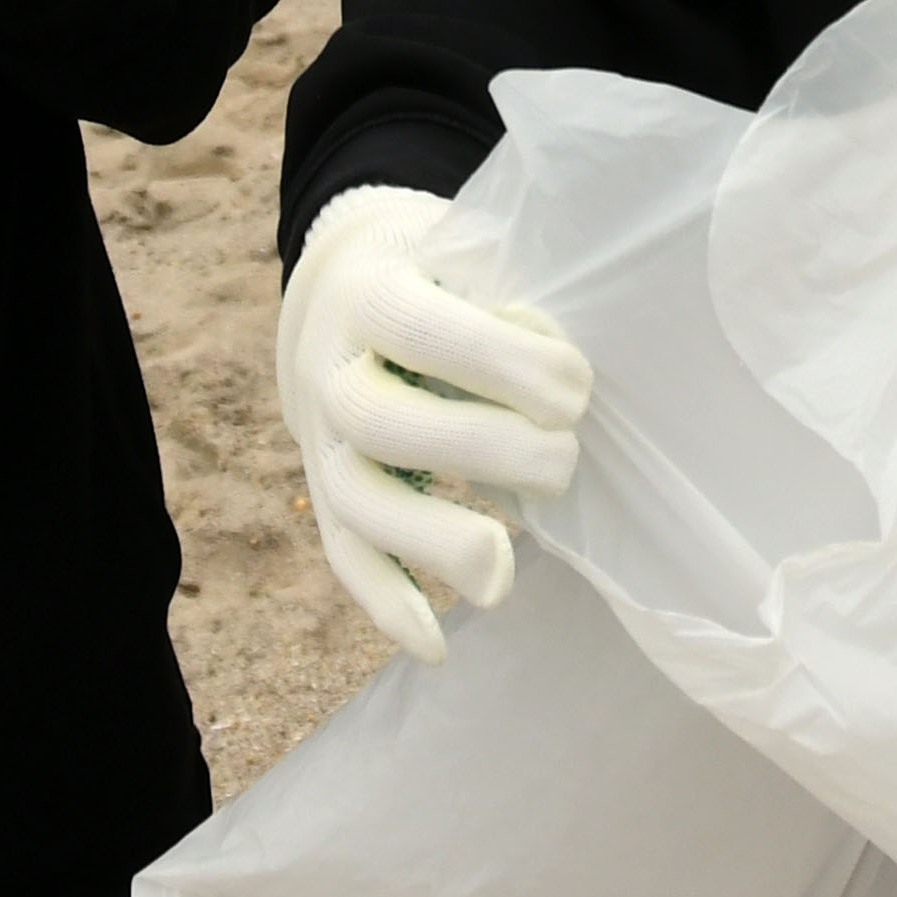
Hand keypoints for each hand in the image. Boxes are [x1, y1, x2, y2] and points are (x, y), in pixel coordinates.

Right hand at [278, 185, 593, 663]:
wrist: (344, 289)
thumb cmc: (444, 273)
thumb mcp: (469, 251)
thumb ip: (512, 296)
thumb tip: (569, 382)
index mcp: (367, 289)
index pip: (416, 326)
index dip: (497, 359)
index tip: (575, 389)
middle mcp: (329, 368)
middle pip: (381, 419)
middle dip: (480, 448)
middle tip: (563, 459)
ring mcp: (321, 439)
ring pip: (355, 500)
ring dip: (431, 540)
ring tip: (504, 574)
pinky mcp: (327, 494)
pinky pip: (346, 556)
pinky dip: (387, 604)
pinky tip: (439, 644)